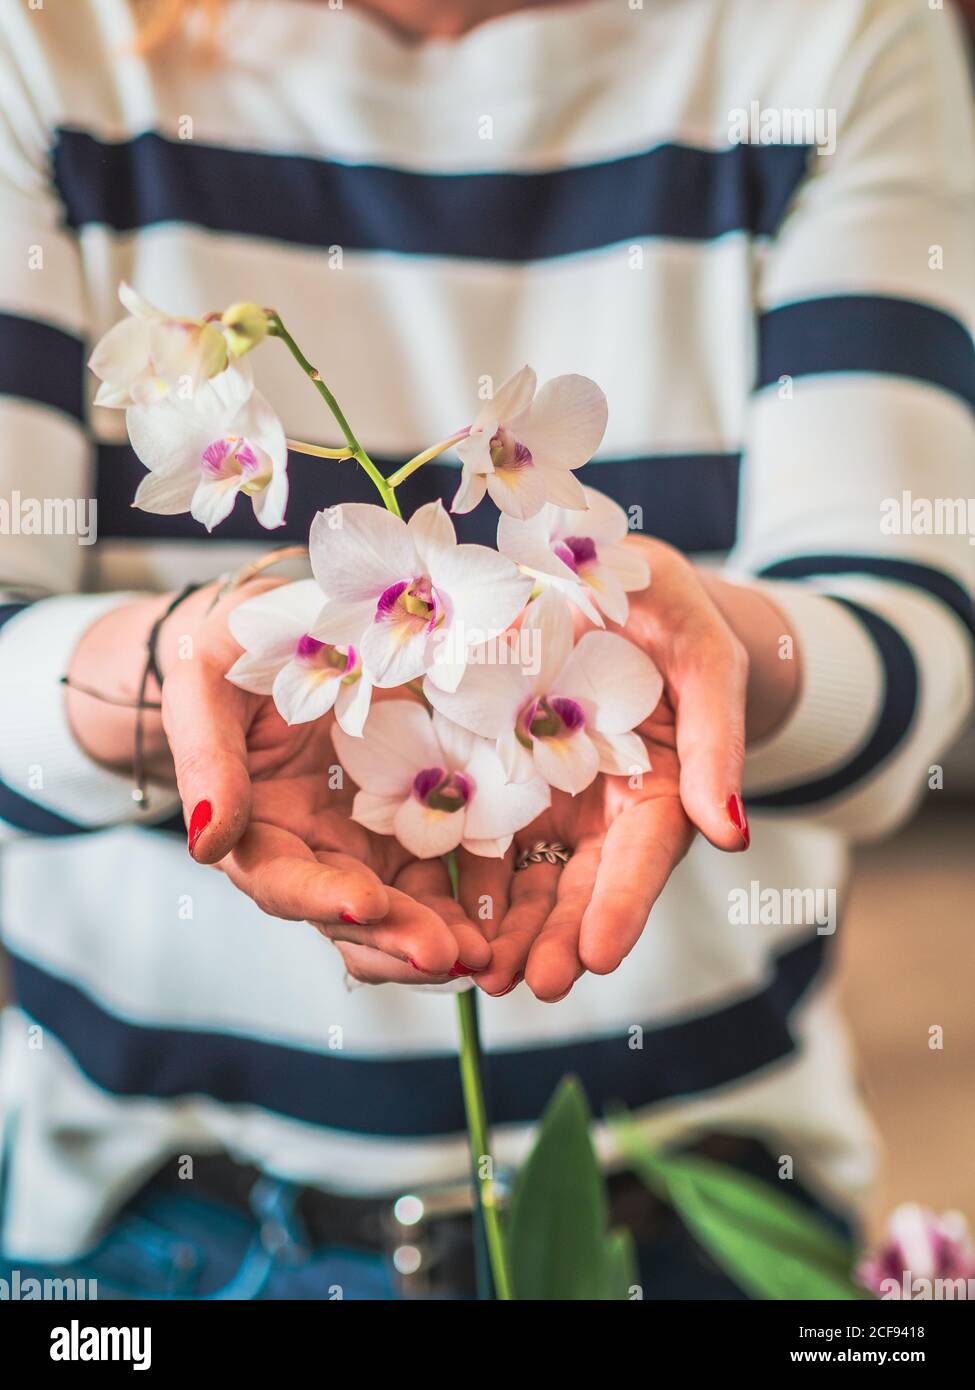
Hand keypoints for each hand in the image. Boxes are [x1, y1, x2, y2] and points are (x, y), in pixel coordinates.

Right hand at [160, 580, 490, 983]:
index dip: (320, 898)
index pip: (282, 880)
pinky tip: (506, 911)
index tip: (365, 903)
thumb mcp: (203, 689)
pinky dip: (474, 893)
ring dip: (440, 934)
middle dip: (395, 938)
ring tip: (482, 955)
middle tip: (444, 955)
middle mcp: (312, 849)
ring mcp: (367, 838)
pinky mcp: (415, 816)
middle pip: (350, 912)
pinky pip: (447, 863)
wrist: (282, 625)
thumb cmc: (230, 652)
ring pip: (404, 905)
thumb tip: (207, 842)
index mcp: (255, 827)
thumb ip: (207, 762)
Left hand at [457, 538, 794, 1000]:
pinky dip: (456, 873)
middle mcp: (599, 808)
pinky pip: (470, 829)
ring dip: (503, 926)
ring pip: (521, 873)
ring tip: (476, 970)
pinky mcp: (489, 777)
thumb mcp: (703, 661)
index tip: (600, 954)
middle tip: (531, 983)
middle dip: (556, 936)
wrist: (602, 580)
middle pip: (579, 882)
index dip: (625, 903)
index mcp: (659, 789)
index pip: (645, 856)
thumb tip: (731, 831)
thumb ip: (714, 743)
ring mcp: (541, 797)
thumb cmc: (670, 616)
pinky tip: (432, 908)